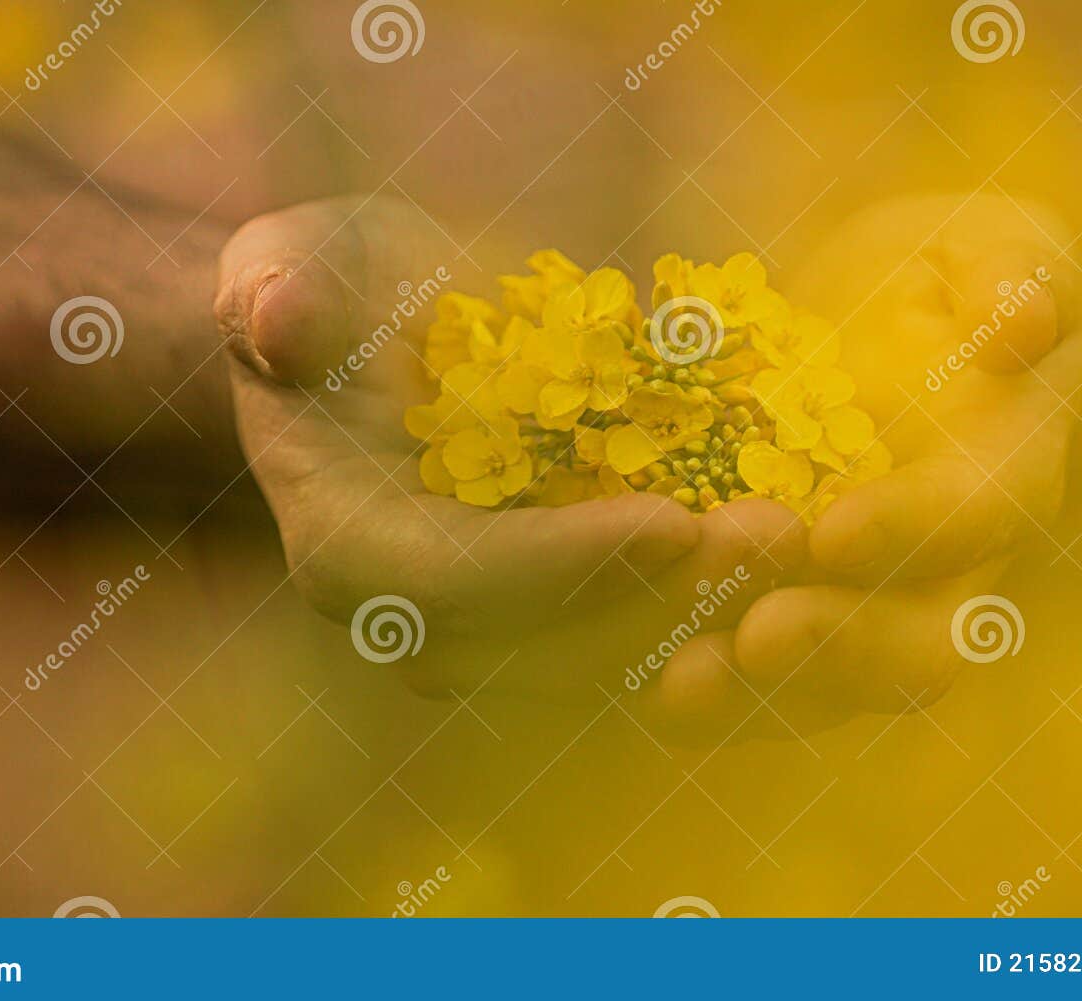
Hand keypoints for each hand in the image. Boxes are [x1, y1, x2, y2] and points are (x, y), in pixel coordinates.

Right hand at [218, 196, 809, 701]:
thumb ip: (277, 285)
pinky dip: (719, 603)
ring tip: (803, 541)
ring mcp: (494, 629)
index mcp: (345, 546)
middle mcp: (417, 618)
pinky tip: (798, 552)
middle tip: (777, 538)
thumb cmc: (333, 290)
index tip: (671, 519)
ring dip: (712, 614)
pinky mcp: (559, 614)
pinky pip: (644, 632)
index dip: (557, 566)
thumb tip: (278, 316)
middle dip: (666, 601)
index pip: (445, 586)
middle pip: (547, 647)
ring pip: (610, 659)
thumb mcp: (294, 260)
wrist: (376, 335)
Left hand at [638, 193, 1081, 742]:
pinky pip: (758, 677)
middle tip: (756, 639)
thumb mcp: (980, 243)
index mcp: (1007, 467)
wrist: (864, 324)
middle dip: (842, 651)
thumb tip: (1020, 325)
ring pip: (836, 686)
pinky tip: (637, 685)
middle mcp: (947, 563)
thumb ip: (1014, 270)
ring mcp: (866, 605)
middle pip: (923, 643)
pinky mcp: (790, 614)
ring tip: (677, 686)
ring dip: (762, 699)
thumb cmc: (935, 273)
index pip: (983, 514)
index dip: (918, 528)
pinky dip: (706, 693)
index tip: (833, 532)